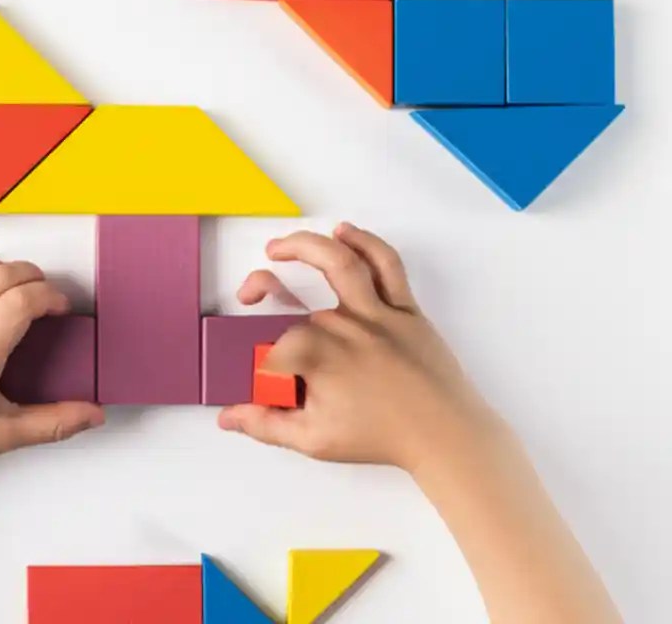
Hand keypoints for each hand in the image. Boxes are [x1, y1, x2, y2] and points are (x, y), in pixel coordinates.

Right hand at [218, 224, 507, 473]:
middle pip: (295, 301)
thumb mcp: (314, 439)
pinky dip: (364, 242)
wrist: (444, 434)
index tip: (265, 373)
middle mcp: (345, 327)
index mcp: (320, 358)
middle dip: (263, 287)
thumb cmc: (381, 437)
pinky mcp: (405, 308)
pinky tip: (343, 232)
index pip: (273, 344)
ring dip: (304, 245)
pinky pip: (386, 264)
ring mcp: (377, 313)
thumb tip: (227, 417)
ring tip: (280, 246)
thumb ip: (266, 425)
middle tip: (248, 294)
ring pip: (339, 262)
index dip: (261, 356)